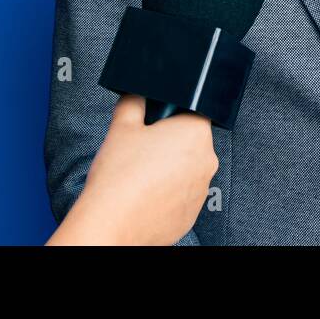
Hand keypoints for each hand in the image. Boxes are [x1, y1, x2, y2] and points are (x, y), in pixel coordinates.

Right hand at [51, 96, 218, 245]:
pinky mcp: (192, 214)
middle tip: (142, 149)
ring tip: (140, 174)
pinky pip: (182, 194)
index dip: (168, 116)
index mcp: (196, 133)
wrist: (112, 224)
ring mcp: (202, 190)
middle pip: (190, 141)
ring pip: (186, 169)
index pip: (191, 112)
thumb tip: (137, 95)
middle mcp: (207, 161)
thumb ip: (133, 101)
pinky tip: (145, 193)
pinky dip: (167, 192)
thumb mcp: (121, 125)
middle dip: (169, 142)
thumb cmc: (119, 176)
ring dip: (169, 168)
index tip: (152, 126)